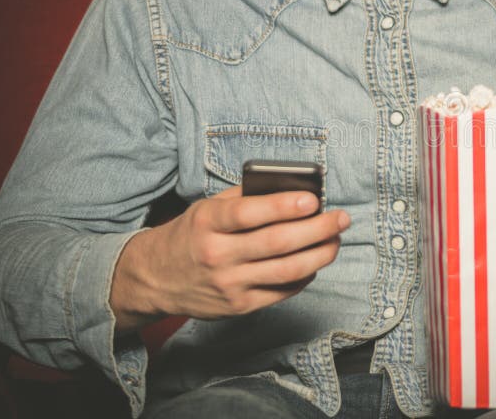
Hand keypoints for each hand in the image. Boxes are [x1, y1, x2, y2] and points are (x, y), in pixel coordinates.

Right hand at [110, 186, 349, 330]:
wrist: (155, 278)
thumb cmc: (191, 235)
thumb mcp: (207, 208)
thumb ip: (244, 198)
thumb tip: (292, 189)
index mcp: (207, 223)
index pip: (249, 214)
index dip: (283, 206)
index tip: (313, 199)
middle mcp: (217, 255)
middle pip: (277, 243)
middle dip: (317, 229)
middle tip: (341, 218)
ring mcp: (229, 284)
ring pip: (286, 270)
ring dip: (320, 254)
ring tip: (336, 240)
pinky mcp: (239, 306)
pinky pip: (282, 291)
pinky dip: (305, 275)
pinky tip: (315, 261)